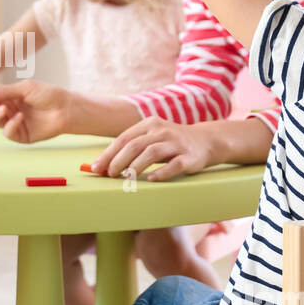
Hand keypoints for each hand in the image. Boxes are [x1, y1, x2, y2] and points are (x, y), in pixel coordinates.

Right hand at [0, 79, 69, 143]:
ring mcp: (12, 123)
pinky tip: (20, 117)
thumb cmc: (48, 95)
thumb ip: (4, 91)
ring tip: (5, 108)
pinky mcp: (20, 135)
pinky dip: (11, 124)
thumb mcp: (25, 88)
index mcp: (7, 96)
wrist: (65, 109)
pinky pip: (7, 132)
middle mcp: (7, 109)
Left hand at [90, 117, 218, 181]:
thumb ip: (132, 148)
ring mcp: (176, 143)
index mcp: (149, 124)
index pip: (124, 138)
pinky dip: (162, 172)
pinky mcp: (189, 157)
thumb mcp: (153, 138)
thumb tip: (104, 165)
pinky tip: (152, 180)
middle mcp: (162, 131)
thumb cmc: (172, 143)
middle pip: (135, 145)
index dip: (108, 154)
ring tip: (126, 178)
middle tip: (109, 174)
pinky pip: (174, 165)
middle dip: (118, 161)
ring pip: (152, 153)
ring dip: (136, 166)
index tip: (96, 167)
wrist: (207, 141)